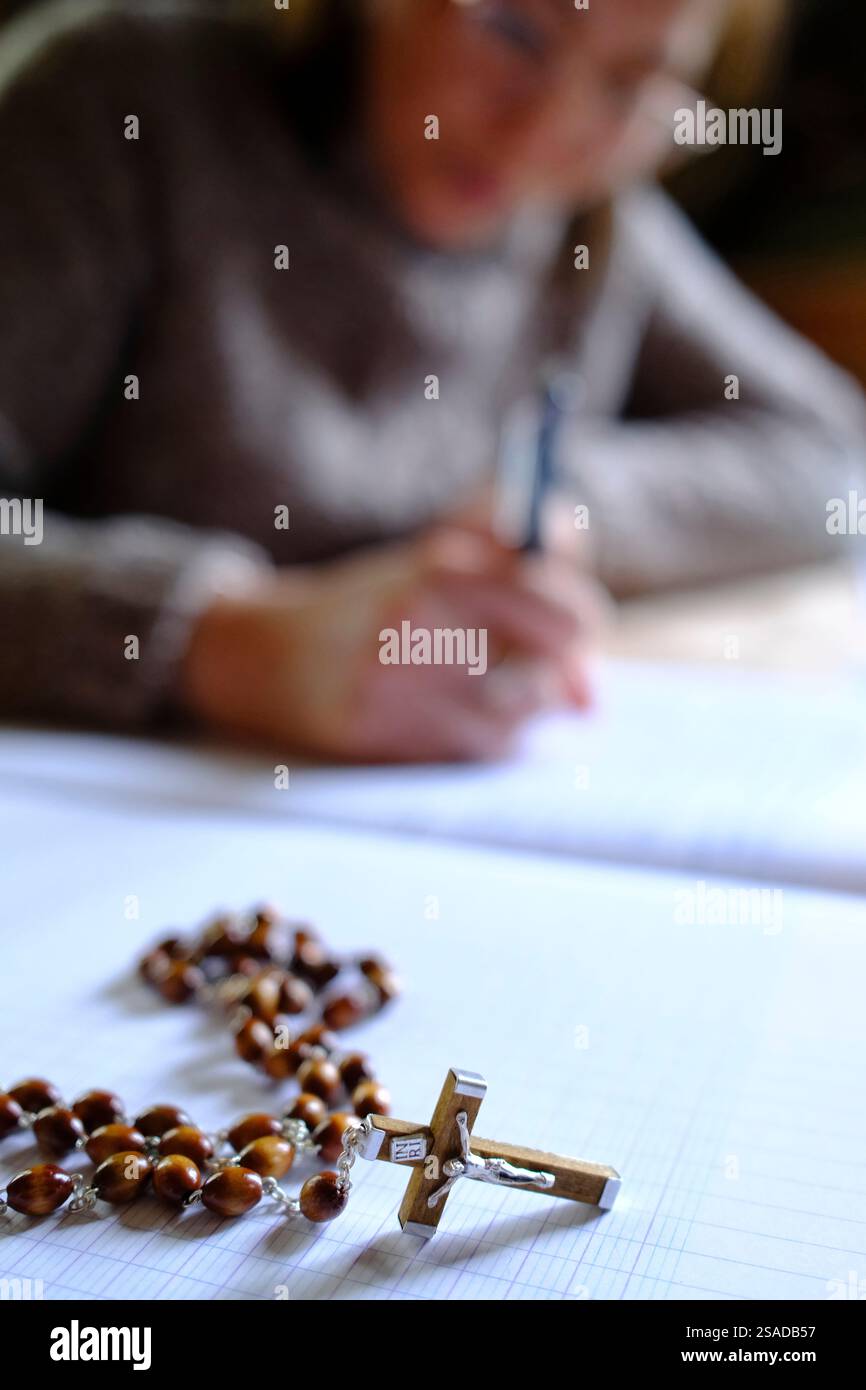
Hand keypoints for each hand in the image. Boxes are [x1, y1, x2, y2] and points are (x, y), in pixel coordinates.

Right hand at [181, 526, 604, 761]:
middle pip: (555, 650)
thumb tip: (566, 527)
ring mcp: (402, 684)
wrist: (270, 660)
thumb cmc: (372, 607)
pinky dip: (499, 736)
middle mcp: (421, 623)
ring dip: (537, 704)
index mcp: (438, 569)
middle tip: (577, 675)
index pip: (551, 591)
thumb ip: (498, 524)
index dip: (582, 608)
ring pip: (526, 707)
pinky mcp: (388, 735)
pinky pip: (485, 746)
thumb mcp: (428, 552)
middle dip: (575, 663)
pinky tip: (481, 722)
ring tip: (519, 695)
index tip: (582, 624)